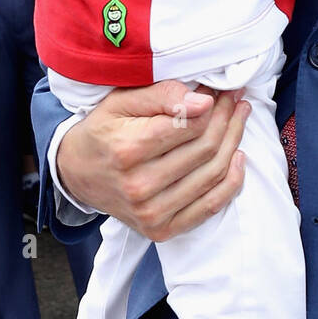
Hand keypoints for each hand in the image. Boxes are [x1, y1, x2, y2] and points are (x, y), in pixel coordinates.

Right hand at [54, 81, 249, 240]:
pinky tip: (239, 157)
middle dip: (227, 117)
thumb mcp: (121, 101)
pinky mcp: (161, 230)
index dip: (213, 103)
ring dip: (234, 141)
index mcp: (128, 150)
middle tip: (234, 97)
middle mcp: (139, 186)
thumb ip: (162, 95)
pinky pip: (210, 206)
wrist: (78, 173)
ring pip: (212, 174)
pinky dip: (231, 182)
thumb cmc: (103, 130)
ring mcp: (151, 213)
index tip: (222, 88)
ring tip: (239, 117)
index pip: (190, 125)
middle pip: (205, 148)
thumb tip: (204, 102)